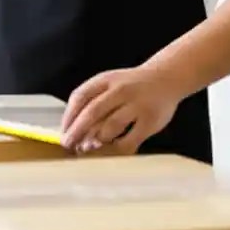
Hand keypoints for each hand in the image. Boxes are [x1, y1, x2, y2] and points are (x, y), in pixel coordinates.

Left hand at [59, 65, 184, 155]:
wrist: (167, 77)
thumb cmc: (131, 85)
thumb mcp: (110, 82)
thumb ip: (93, 100)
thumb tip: (73, 130)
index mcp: (106, 79)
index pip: (80, 96)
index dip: (68, 116)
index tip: (63, 132)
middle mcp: (120, 90)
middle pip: (92, 112)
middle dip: (77, 131)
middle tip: (69, 145)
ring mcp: (137, 105)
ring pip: (110, 126)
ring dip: (96, 140)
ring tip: (87, 148)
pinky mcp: (150, 121)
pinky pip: (129, 141)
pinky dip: (117, 149)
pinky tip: (110, 151)